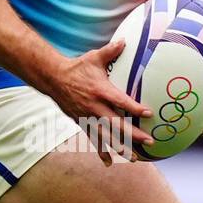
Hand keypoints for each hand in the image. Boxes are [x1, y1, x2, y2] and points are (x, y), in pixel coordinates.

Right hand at [51, 39, 153, 163]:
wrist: (54, 79)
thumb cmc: (77, 67)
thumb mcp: (94, 57)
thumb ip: (111, 51)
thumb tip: (125, 40)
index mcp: (100, 90)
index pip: (120, 101)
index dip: (134, 108)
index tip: (148, 113)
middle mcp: (94, 106)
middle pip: (116, 124)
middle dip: (133, 134)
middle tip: (149, 141)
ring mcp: (87, 117)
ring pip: (106, 136)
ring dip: (120, 147)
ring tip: (134, 158)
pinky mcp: (82, 123)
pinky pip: (93, 139)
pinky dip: (101, 151)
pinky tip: (109, 162)